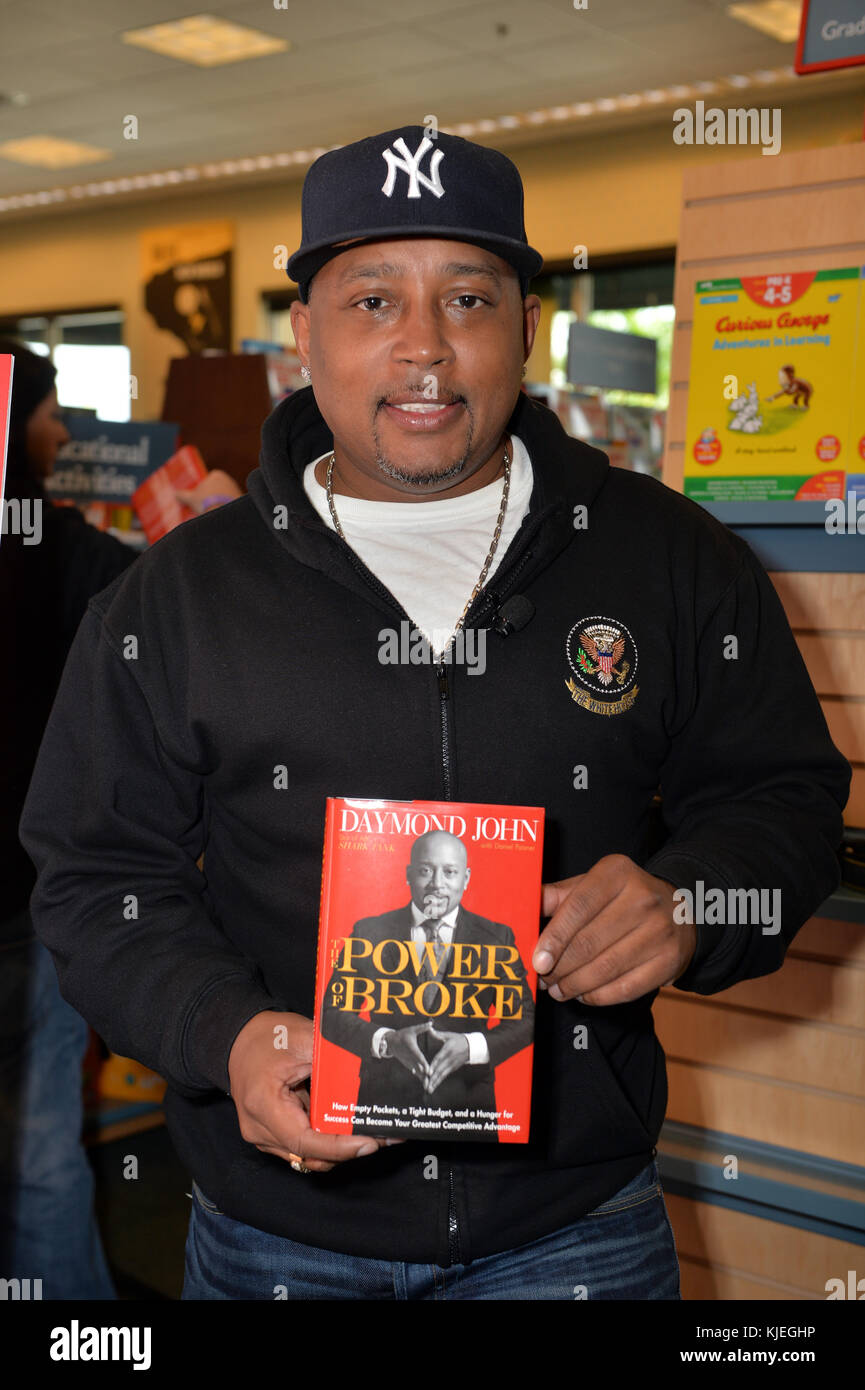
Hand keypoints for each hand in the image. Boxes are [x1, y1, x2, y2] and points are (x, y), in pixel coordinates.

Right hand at [175, 468, 242, 513]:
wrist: (224, 512)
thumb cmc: (205, 502)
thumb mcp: (191, 499)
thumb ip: (182, 495)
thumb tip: (174, 494)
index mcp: (217, 474)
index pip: (208, 480)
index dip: (202, 490)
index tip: (199, 500)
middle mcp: (229, 479)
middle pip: (217, 489)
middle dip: (212, 497)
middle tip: (205, 507)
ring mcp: (236, 490)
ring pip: (224, 497)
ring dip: (219, 503)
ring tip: (213, 513)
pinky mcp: (242, 500)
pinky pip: (232, 504)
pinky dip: (227, 509)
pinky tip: (223, 516)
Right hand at [228, 1011, 396, 1172]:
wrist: (239, 1038)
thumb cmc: (268, 1036)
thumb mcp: (304, 1039)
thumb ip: (334, 1060)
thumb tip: (370, 1072)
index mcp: (264, 1106)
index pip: (305, 1141)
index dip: (340, 1147)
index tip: (370, 1143)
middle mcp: (260, 1130)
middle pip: (310, 1154)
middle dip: (348, 1148)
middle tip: (386, 1136)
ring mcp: (265, 1136)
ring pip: (309, 1155)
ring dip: (340, 1147)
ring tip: (374, 1132)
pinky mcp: (273, 1134)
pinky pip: (305, 1146)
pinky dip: (328, 1140)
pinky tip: (352, 1127)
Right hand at [384, 1022, 432, 1083]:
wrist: (390, 1042)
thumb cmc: (402, 1034)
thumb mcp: (412, 1030)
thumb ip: (422, 1028)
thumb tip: (431, 1023)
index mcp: (411, 1048)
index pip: (419, 1057)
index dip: (424, 1064)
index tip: (428, 1071)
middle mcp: (409, 1056)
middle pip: (418, 1067)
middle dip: (424, 1075)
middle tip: (429, 1083)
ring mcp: (408, 1061)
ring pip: (416, 1071)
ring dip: (422, 1078)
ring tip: (428, 1086)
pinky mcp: (407, 1064)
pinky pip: (414, 1071)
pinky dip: (419, 1076)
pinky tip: (424, 1083)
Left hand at [424, 1027, 469, 1093]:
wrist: (472, 1046)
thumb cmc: (459, 1039)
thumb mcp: (449, 1035)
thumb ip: (438, 1034)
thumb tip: (429, 1028)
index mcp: (448, 1049)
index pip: (440, 1058)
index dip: (434, 1065)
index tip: (428, 1072)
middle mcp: (450, 1059)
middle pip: (440, 1070)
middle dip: (433, 1078)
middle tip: (426, 1085)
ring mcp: (452, 1065)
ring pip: (442, 1075)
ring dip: (435, 1083)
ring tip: (429, 1089)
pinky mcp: (453, 1068)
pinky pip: (445, 1076)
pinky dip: (439, 1081)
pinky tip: (434, 1086)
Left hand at [532, 855, 696, 1006]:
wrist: (683, 909)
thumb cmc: (624, 897)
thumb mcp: (594, 884)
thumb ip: (559, 896)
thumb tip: (522, 908)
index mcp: (617, 873)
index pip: (578, 907)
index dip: (555, 938)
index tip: (537, 960)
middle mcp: (643, 898)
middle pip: (589, 942)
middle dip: (560, 967)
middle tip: (543, 979)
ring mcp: (660, 931)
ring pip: (605, 969)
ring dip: (575, 985)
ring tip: (557, 990)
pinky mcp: (669, 961)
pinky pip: (625, 988)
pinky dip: (598, 997)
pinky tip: (583, 994)